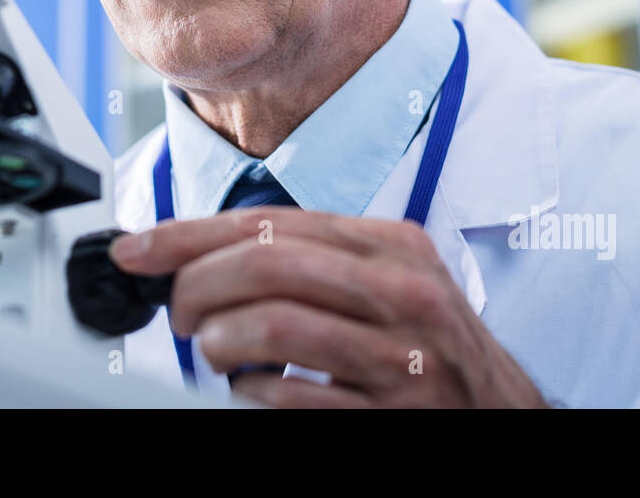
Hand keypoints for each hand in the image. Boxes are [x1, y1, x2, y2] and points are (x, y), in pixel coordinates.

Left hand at [109, 207, 549, 407]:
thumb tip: (204, 252)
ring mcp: (402, 357)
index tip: (138, 249)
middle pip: (266, 264)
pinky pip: (294, 398)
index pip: (272, 223)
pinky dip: (253, 394)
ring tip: (214, 352)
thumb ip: (316, 259)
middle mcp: (404, 292)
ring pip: (273, 327)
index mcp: (394, 246)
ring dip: (218, 342)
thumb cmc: (427, 344)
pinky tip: (254, 391)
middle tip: (178, 311)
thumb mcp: (389, 281)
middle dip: (196, 284)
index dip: (190, 233)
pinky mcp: (392, 416)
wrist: (502, 413)